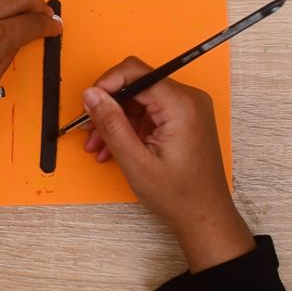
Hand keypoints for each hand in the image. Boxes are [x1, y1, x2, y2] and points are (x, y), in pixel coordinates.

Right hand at [80, 57, 254, 272]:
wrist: (204, 218)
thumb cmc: (178, 195)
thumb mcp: (135, 161)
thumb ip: (111, 123)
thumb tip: (91, 94)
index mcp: (181, 104)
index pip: (135, 72)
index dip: (106, 84)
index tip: (88, 104)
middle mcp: (188, 100)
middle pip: (136, 86)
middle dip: (108, 107)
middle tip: (87, 130)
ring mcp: (187, 109)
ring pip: (139, 101)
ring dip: (115, 120)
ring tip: (96, 146)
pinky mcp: (183, 120)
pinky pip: (149, 114)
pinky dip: (129, 128)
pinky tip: (112, 148)